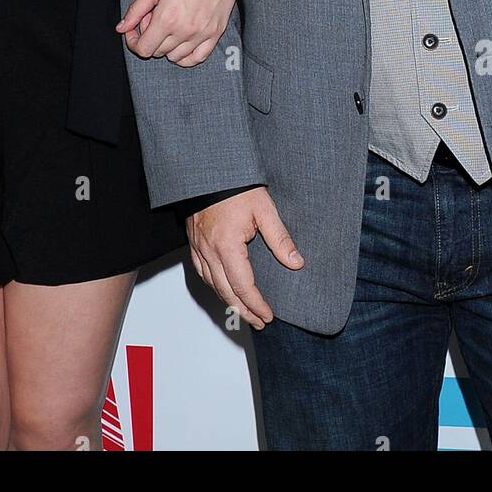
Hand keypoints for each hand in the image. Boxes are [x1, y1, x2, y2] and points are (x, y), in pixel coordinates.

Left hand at [117, 0, 247, 66]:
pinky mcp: (217, 32)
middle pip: (158, 52)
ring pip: (176, 57)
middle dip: (150, 37)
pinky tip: (182, 40)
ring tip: (170, 23)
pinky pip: (198, 58)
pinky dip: (186, 55)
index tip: (134, 31)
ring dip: (167, 45)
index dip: (134, 42)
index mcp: (167, 17)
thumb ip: (137, 9)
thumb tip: (121, 28)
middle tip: (154, 16)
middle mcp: (185, 30)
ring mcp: (203, 33)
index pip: (143, 49)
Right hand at [186, 187, 302, 328]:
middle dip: (244, 310)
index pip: (243, 286)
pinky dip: (214, 285)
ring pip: (212, 284)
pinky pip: (202, 272)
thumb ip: (280, 238)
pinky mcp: (194, 241)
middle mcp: (209, 251)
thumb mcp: (264, 209)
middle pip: (226, 292)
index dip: (256, 305)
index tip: (268, 316)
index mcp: (227, 246)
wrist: (209, 170)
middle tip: (259, 322)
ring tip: (244, 311)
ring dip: (229, 301)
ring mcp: (199, 247)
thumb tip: (296, 262)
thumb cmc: (236, 185)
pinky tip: (223, 288)